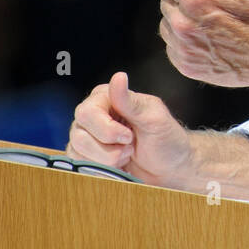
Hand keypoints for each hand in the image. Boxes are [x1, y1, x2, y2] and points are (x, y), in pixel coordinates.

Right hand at [66, 71, 194, 187]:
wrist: (171, 170)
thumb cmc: (166, 140)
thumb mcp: (154, 118)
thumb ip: (131, 101)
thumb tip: (118, 77)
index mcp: (106, 98)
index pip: (87, 113)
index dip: (107, 130)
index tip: (129, 137)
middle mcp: (92, 115)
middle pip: (79, 134)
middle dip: (108, 149)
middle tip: (131, 147)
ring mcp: (87, 137)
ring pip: (77, 152)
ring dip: (107, 161)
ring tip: (127, 155)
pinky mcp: (87, 158)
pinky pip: (80, 166)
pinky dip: (101, 171)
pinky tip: (119, 166)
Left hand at [159, 0, 248, 91]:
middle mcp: (182, 25)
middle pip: (168, 1)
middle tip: (217, 6)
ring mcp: (183, 49)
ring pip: (168, 24)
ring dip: (184, 20)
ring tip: (214, 24)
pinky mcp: (186, 66)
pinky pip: (174, 46)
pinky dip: (187, 41)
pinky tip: (212, 40)